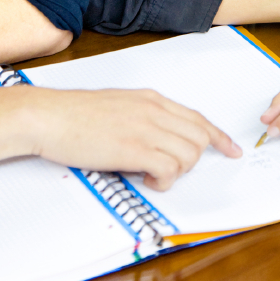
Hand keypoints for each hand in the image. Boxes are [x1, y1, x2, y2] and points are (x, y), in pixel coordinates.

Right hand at [23, 87, 241, 190]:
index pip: (197, 117)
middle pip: (200, 136)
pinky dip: (163, 181)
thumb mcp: (117, 105)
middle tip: (173, 171)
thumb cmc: (73, 114)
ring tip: (151, 174)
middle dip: (194, 159)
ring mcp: (145, 128)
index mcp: (149, 98)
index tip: (231, 149)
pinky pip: (170, 169)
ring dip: (176, 172)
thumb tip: (156, 137)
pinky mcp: (133, 148)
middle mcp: (153, 109)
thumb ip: (141, 116)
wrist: (48, 116)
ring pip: (189, 154)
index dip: (218, 136)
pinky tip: (145, 179)